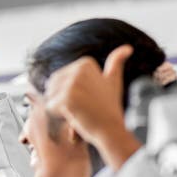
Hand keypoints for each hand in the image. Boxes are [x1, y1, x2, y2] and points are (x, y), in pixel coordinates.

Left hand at [44, 44, 141, 170]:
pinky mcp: (67, 98)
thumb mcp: (113, 81)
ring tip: (77, 110)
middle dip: (60, 100)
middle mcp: (78, 70)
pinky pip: (49, 108)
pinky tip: (74, 116)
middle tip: (80, 106)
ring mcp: (73, 84)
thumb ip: (116, 63)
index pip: (56, 78)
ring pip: (49, 97)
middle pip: (51, 86)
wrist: (110, 128)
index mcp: (85, 64)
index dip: (65, 93)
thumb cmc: (109, 107)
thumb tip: (127, 48)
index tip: (84, 98)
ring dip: (58, 108)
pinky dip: (58, 116)